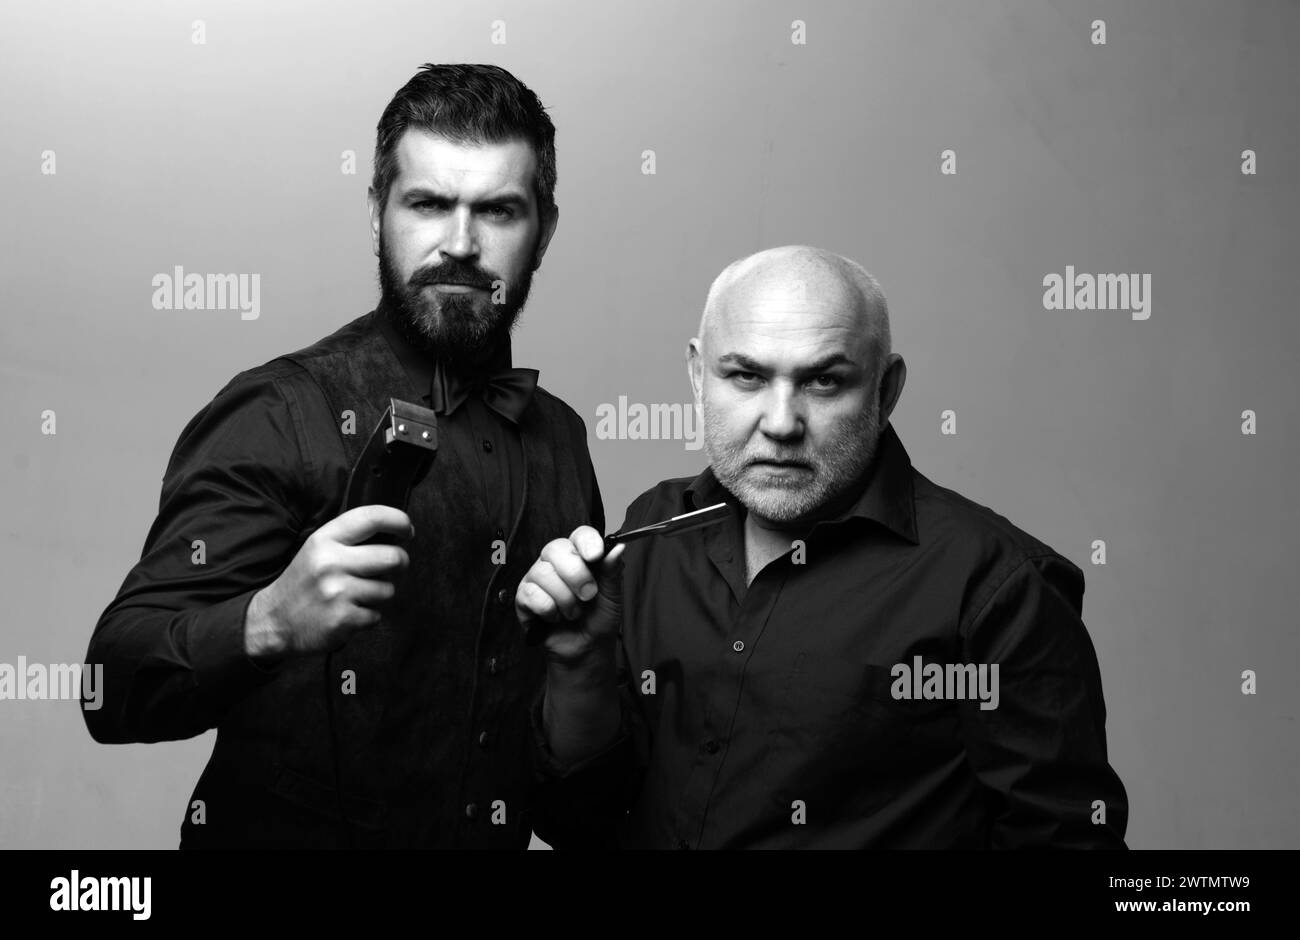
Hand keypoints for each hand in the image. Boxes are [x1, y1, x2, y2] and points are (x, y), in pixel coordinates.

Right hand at [244, 505, 412, 659]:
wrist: (273, 620)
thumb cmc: (304, 581)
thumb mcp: (318, 548)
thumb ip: (350, 538)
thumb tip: (394, 530)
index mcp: (325, 539)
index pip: (371, 518)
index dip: (398, 520)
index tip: (407, 529)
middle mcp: (330, 562)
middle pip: (392, 557)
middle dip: (400, 562)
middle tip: (392, 566)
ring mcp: (336, 592)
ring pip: (388, 589)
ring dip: (379, 594)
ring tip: (356, 595)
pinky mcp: (342, 619)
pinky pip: (376, 615)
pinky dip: (367, 617)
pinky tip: (348, 613)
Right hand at [515, 525, 624, 663]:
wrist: (586, 650)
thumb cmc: (599, 620)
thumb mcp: (612, 596)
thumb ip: (612, 571)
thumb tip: (618, 547)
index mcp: (580, 555)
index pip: (579, 535)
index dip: (586, 542)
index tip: (595, 556)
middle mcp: (556, 561)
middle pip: (555, 548)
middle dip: (576, 575)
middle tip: (588, 595)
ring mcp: (537, 577)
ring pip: (543, 573)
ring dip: (564, 599)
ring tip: (573, 613)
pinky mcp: (524, 596)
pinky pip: (531, 594)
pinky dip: (549, 610)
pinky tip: (555, 618)